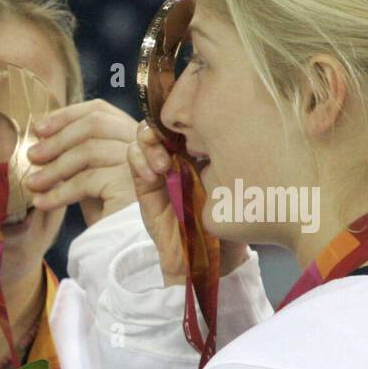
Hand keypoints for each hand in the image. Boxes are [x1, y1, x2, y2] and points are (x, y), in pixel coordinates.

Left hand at [24, 99, 139, 225]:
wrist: (125, 247)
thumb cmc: (107, 211)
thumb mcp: (89, 174)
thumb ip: (77, 152)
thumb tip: (42, 137)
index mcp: (132, 135)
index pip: (100, 110)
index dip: (67, 115)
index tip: (39, 128)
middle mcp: (142, 144)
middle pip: (94, 124)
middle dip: (57, 139)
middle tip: (31, 156)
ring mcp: (141, 163)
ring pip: (88, 151)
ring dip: (53, 168)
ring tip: (32, 184)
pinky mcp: (132, 185)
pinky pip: (87, 180)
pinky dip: (59, 192)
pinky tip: (42, 203)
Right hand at [125, 122, 248, 285]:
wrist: (210, 258)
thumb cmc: (230, 220)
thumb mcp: (235, 177)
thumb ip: (225, 151)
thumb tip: (222, 118)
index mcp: (206, 147)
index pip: (189, 115)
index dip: (185, 109)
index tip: (196, 116)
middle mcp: (182, 154)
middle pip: (164, 120)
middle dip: (166, 123)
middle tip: (178, 139)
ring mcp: (161, 169)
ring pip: (145, 135)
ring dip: (150, 142)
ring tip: (164, 165)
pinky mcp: (145, 186)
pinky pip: (132, 158)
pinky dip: (139, 159)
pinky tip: (154, 174)